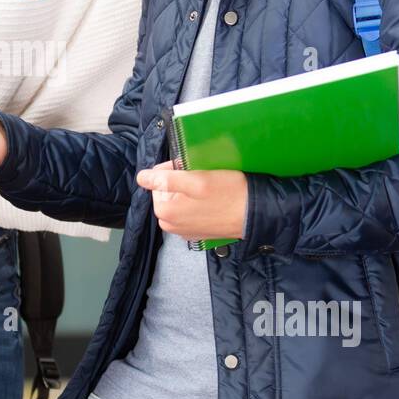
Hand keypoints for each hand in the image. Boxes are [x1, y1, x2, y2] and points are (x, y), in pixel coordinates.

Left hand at [135, 161, 249, 241]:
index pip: (157, 181)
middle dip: (181, 181)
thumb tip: (141, 178)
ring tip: (208, 186)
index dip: (172, 169)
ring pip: (179, 200)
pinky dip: (197, 202)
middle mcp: (170, 225)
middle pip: (167, 192)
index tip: (190, 166)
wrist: (256, 215)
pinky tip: (212, 198)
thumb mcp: (197, 180)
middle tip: (201, 176)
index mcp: (165, 212)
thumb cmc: (229, 194)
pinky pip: (190, 211)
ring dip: (190, 190)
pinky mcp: (198, 233)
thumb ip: (166, 179)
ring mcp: (184, 231)